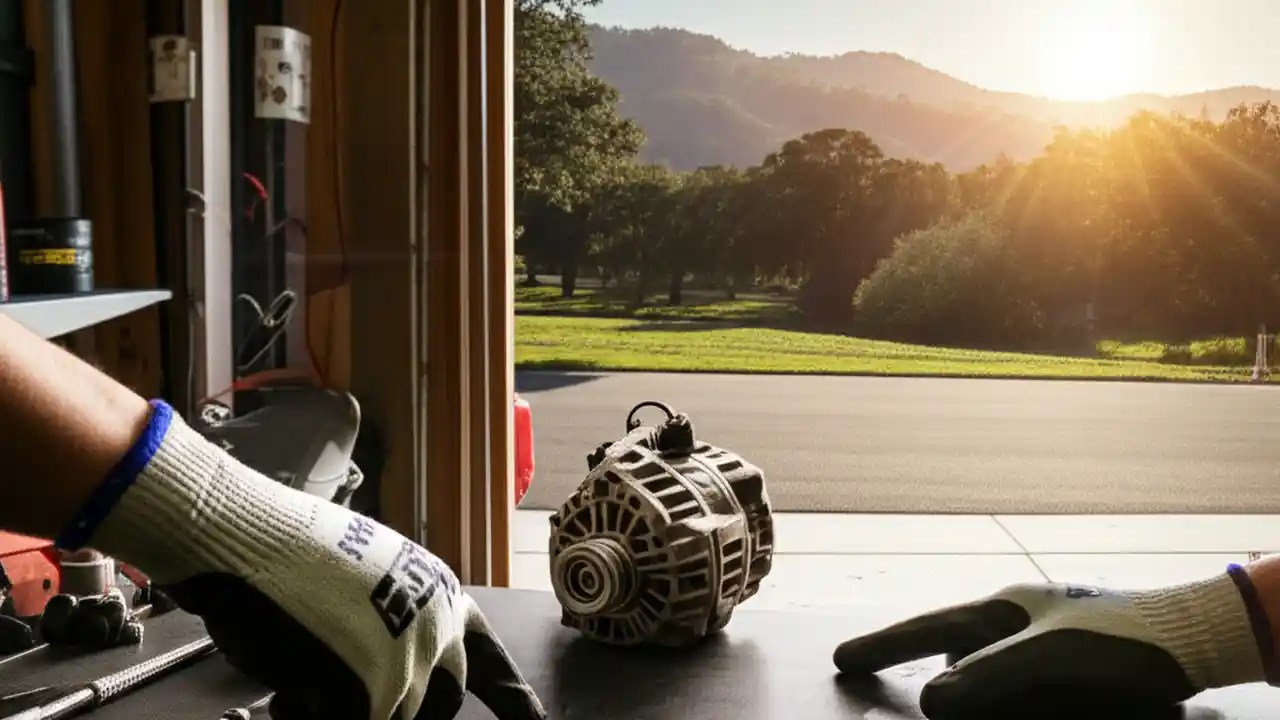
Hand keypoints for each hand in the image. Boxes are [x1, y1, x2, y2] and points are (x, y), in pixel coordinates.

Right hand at [80, 403, 544, 719]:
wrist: (253, 539)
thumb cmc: (293, 554)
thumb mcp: (370, 581)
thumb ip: (397, 624)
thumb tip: (397, 676)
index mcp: (442, 597)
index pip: (490, 661)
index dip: (514, 700)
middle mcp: (436, 631)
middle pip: (438, 706)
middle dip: (400, 712)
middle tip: (351, 696)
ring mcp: (406, 663)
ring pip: (388, 719)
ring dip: (339, 707)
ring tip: (299, 674)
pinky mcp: (366, 693)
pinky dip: (302, 715)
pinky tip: (284, 692)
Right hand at [833, 577, 1266, 718]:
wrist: (1195, 640)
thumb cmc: (1123, 641)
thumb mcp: (1050, 657)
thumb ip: (988, 676)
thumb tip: (927, 699)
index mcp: (1004, 609)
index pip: (928, 628)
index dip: (883, 644)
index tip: (841, 658)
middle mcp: (1017, 620)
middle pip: (948, 643)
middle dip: (909, 656)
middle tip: (866, 670)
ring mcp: (1042, 640)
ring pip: (981, 664)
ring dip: (958, 683)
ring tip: (934, 700)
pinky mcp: (1067, 666)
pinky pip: (1015, 682)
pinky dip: (999, 696)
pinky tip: (1005, 706)